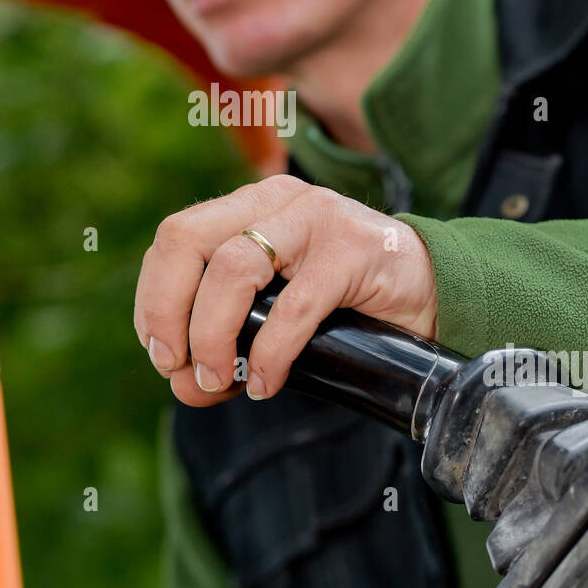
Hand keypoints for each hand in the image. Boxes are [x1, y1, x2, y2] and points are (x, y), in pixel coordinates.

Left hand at [134, 174, 437, 405]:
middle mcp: (276, 200)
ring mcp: (315, 218)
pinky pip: (293, 307)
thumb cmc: (347, 305)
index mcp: (249, 206)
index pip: (174, 238)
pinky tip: (267, 382)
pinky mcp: (353, 250)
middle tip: (178, 365)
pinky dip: (270, 354)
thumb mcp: (275, 316)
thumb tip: (183, 386)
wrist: (434, 291)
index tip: (161, 353)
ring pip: (233, 268)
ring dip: (212, 335)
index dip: (153, 299)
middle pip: (186, 240)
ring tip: (220, 378)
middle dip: (167, 311)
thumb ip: (226, 346)